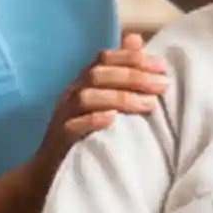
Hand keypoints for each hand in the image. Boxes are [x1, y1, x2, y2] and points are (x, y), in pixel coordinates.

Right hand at [30, 33, 168, 190]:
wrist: (49, 174)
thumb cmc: (83, 135)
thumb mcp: (102, 102)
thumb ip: (119, 72)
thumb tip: (136, 38)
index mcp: (82, 83)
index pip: (104, 59)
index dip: (132, 58)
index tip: (160, 66)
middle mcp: (71, 95)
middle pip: (98, 75)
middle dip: (133, 76)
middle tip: (162, 85)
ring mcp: (63, 117)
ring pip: (87, 97)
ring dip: (120, 97)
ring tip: (149, 104)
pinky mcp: (60, 140)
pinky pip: (73, 126)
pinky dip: (93, 120)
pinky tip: (113, 120)